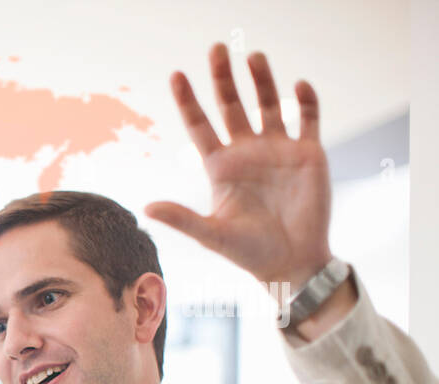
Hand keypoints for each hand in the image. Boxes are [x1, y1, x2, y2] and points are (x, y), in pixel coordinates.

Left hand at [145, 43, 332, 289]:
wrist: (291, 262)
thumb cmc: (248, 252)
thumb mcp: (212, 235)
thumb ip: (182, 218)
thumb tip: (147, 209)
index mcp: (221, 167)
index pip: (199, 126)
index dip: (188, 101)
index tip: (176, 75)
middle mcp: (247, 152)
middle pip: (231, 106)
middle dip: (223, 79)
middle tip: (215, 49)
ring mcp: (278, 149)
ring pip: (268, 103)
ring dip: (261, 80)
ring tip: (252, 56)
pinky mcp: (308, 153)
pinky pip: (308, 118)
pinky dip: (305, 100)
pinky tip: (297, 84)